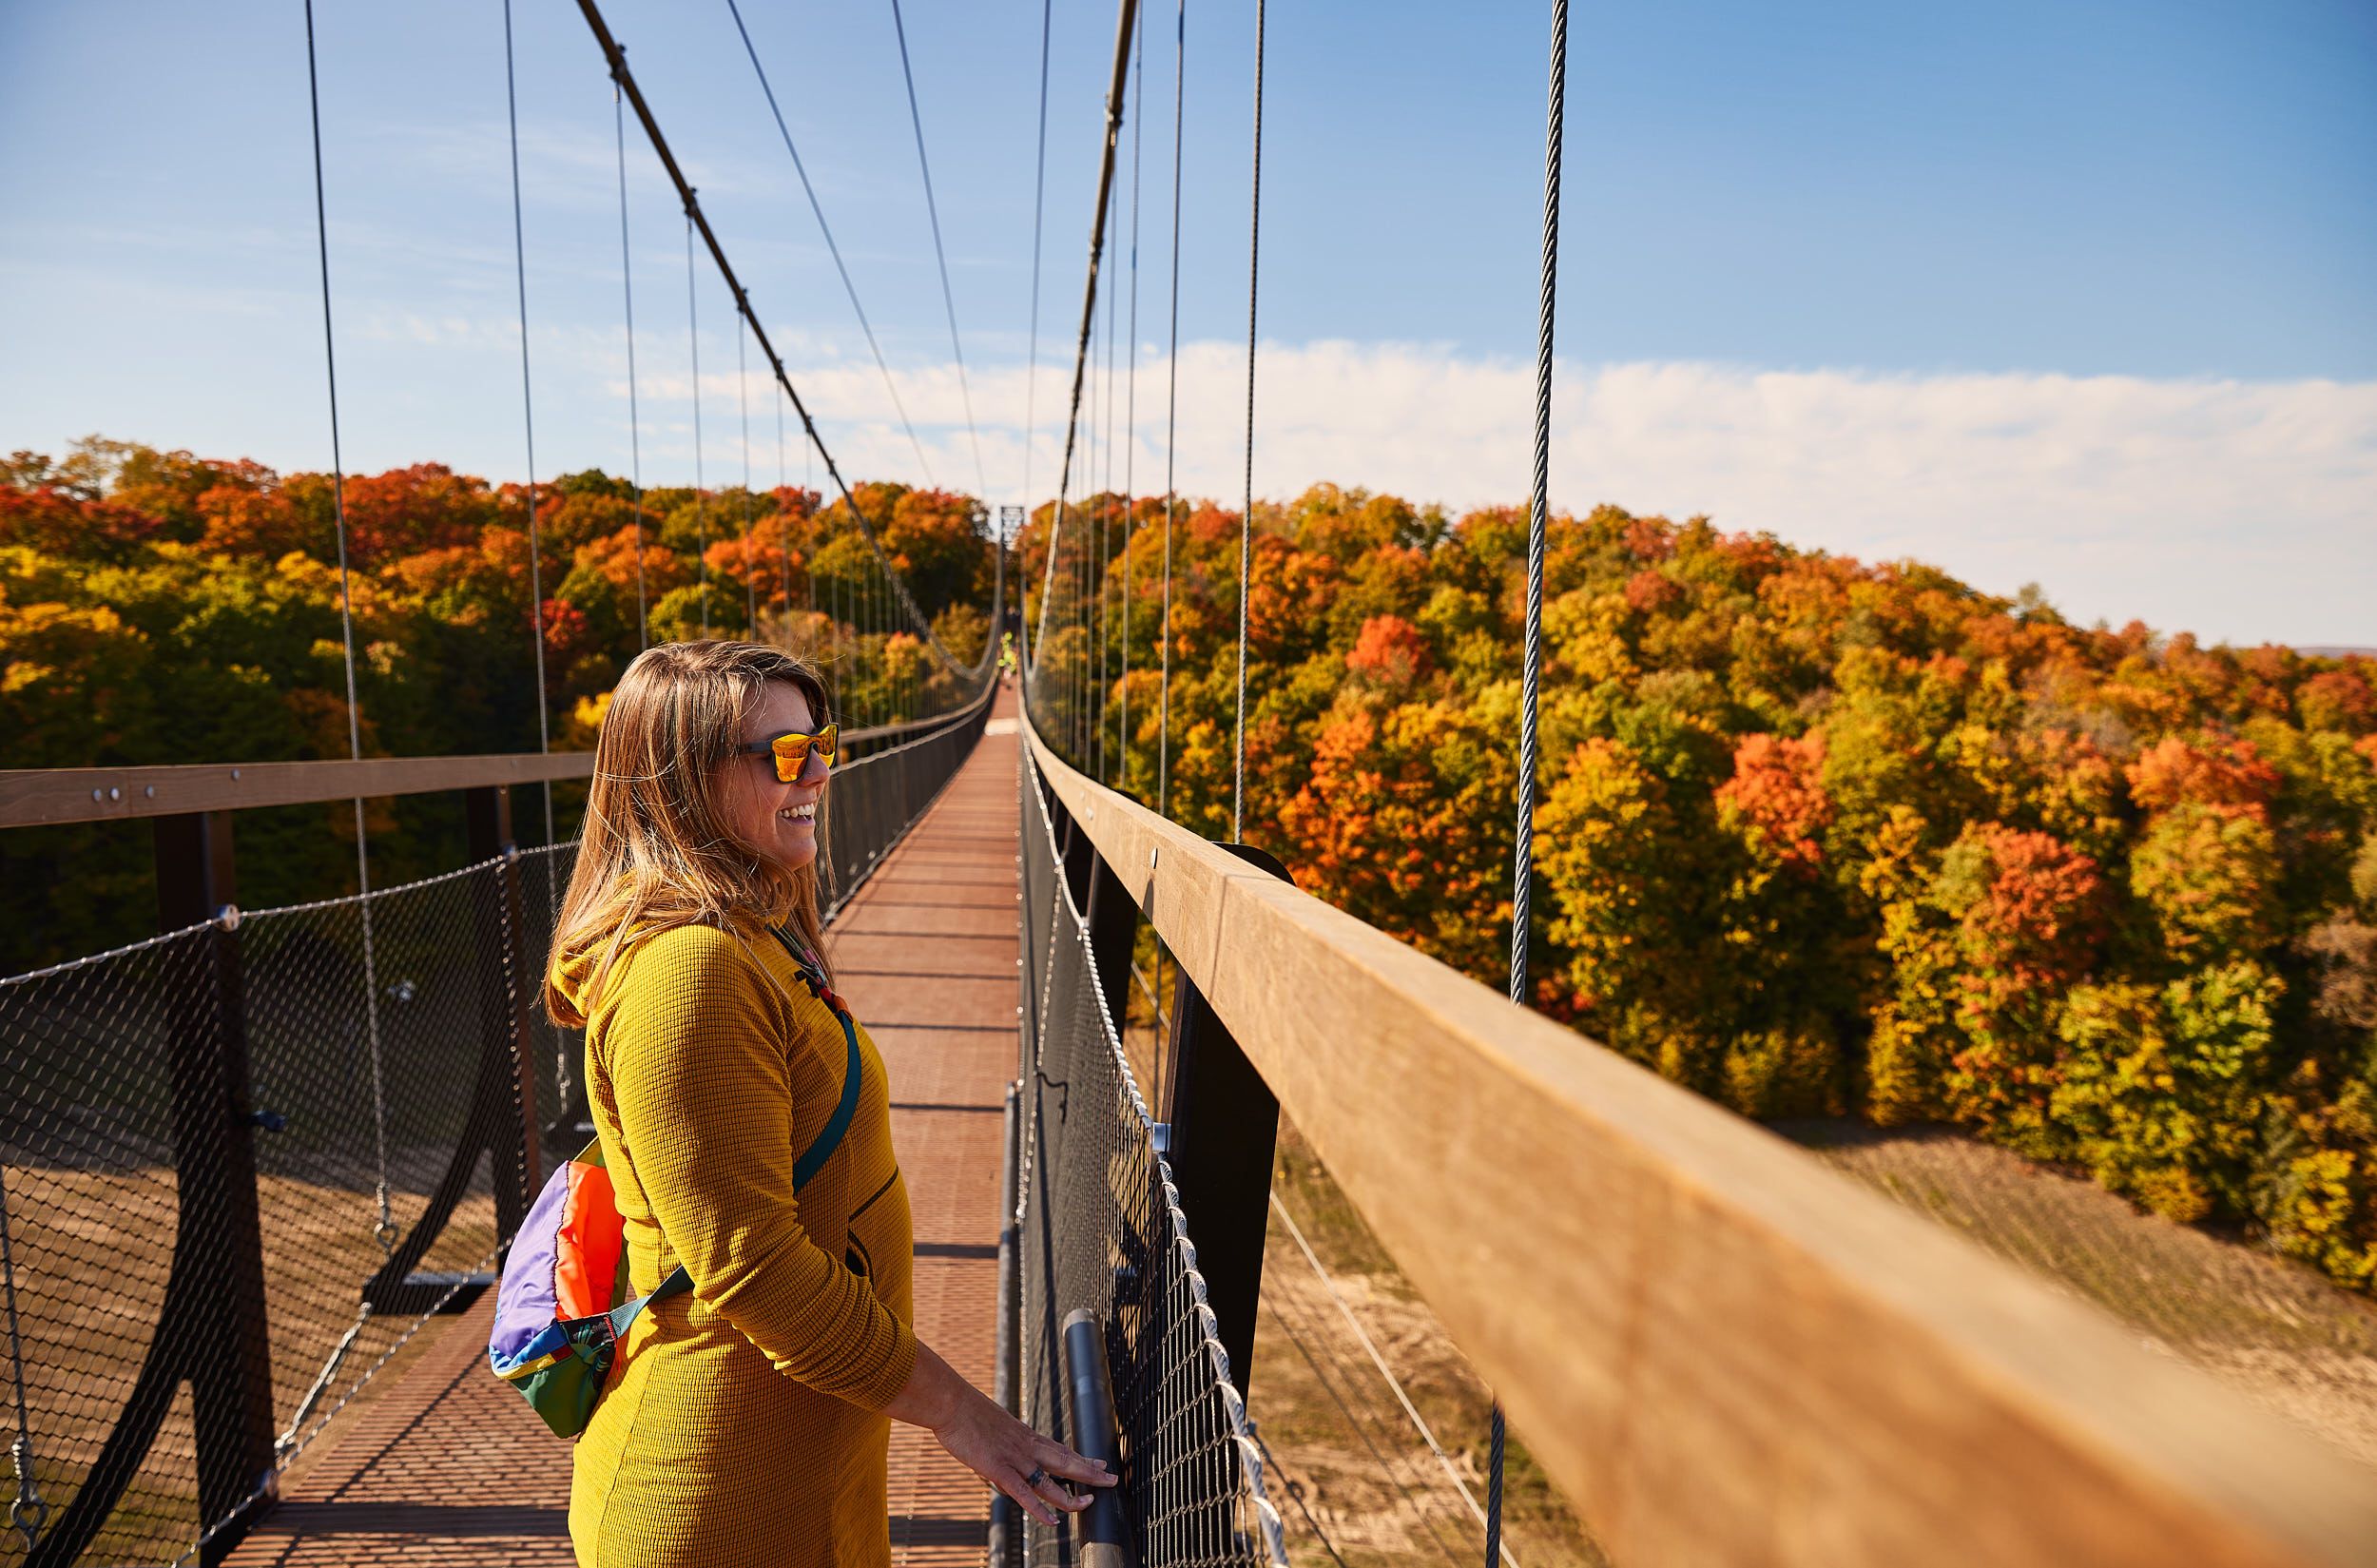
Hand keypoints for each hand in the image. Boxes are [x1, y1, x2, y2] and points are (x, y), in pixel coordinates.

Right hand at [931, 1392, 1114, 1527]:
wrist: (951, 1402)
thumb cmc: (965, 1411)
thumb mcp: (993, 1424)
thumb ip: (1003, 1437)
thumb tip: (1003, 1444)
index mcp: (1025, 1435)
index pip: (1060, 1448)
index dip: (1081, 1457)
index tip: (1099, 1461)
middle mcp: (1026, 1446)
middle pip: (1065, 1461)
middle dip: (1090, 1472)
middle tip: (1112, 1478)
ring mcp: (1014, 1458)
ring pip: (1049, 1481)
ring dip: (1071, 1495)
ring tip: (1088, 1504)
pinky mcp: (998, 1469)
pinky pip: (1024, 1493)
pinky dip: (1040, 1509)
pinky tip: (1053, 1521)